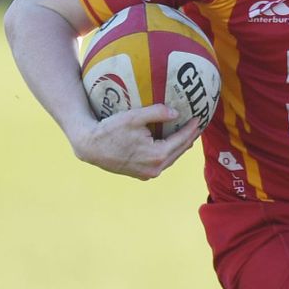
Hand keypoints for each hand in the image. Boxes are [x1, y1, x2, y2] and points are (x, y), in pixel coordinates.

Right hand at [71, 103, 199, 179]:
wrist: (89, 147)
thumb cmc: (110, 130)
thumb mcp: (134, 117)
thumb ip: (157, 113)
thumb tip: (176, 113)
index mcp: (157, 155)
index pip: (181, 140)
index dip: (191, 128)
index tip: (199, 118)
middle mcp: (155, 168)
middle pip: (179, 151)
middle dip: (189, 138)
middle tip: (197, 126)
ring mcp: (148, 173)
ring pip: (171, 158)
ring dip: (180, 147)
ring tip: (188, 135)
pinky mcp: (140, 174)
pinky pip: (161, 163)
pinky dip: (168, 153)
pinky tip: (170, 145)